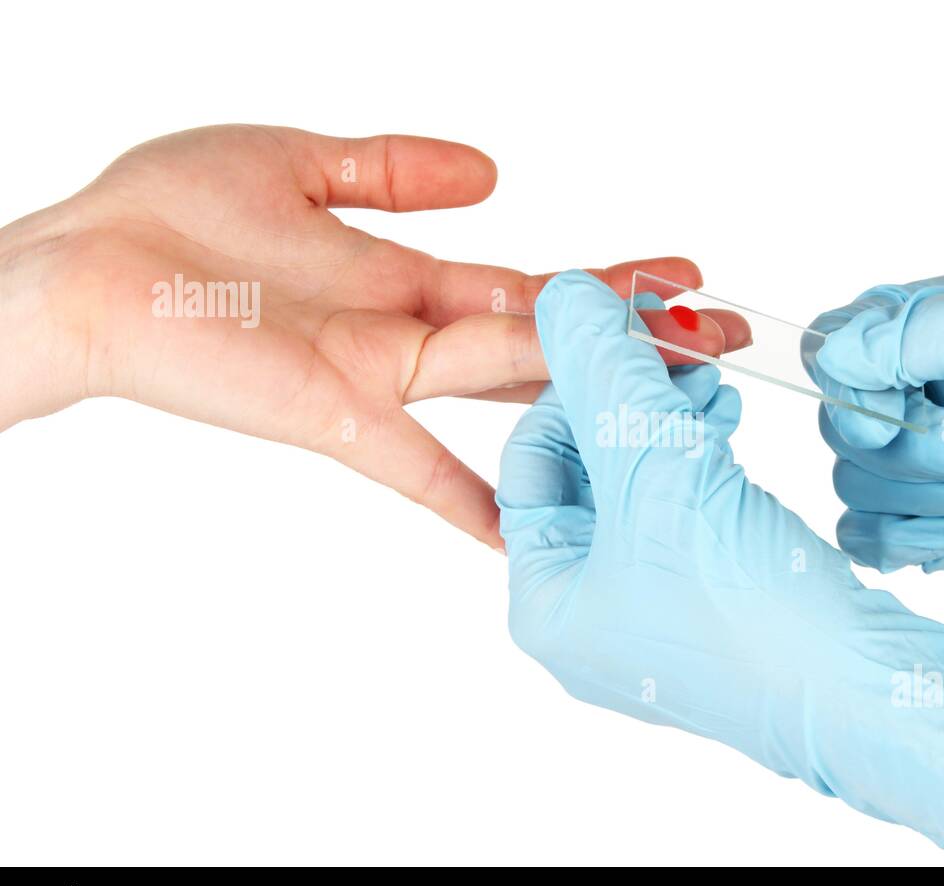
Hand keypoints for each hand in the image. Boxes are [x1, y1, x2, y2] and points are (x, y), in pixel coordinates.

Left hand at [0, 124, 748, 547]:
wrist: (85, 270)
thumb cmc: (167, 216)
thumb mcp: (299, 159)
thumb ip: (394, 166)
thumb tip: (493, 170)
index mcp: (402, 276)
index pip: (528, 283)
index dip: (607, 280)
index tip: (681, 274)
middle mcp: (407, 333)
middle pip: (544, 334)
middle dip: (634, 333)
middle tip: (721, 332)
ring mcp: (380, 376)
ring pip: (510, 376)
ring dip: (593, 383)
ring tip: (675, 386)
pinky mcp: (337, 412)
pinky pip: (419, 465)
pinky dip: (474, 500)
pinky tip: (530, 530)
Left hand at [496, 270, 943, 862]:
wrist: (872, 695)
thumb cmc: (752, 611)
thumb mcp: (659, 466)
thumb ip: (603, 372)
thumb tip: (560, 293)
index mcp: (545, 603)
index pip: (530, 464)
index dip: (570, 389)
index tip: (623, 339)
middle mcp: (589, 617)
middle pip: (588, 472)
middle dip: (630, 398)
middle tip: (675, 344)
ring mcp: (652, 617)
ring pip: (641, 486)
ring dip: (670, 419)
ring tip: (712, 382)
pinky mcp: (712, 608)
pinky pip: (684, 512)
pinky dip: (701, 458)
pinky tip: (729, 420)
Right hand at [809, 273, 943, 658]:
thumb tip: (839, 354)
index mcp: (940, 331)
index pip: (838, 343)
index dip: (851, 377)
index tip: (901, 403)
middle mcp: (920, 395)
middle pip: (841, 421)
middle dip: (916, 446)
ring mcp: (920, 468)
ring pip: (854, 484)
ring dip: (938, 495)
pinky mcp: (926, 532)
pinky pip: (863, 540)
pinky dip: (911, 542)